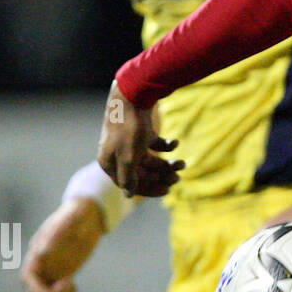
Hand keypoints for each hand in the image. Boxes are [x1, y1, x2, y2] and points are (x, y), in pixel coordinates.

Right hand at [21, 196, 104, 291]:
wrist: (88, 214)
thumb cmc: (77, 213)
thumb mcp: (70, 218)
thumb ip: (58, 231)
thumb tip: (42, 252)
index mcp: (39, 250)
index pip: (28, 276)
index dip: (36, 287)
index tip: (54, 287)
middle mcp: (43, 263)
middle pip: (35, 289)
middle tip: (68, 285)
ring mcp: (53, 269)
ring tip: (72, 288)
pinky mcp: (65, 272)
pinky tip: (75, 288)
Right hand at [97, 81, 183, 196]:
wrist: (133, 95)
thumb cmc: (129, 128)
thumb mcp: (129, 157)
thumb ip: (128, 177)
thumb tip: (128, 195)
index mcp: (110, 163)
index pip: (129, 184)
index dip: (148, 189)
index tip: (167, 191)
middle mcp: (118, 154)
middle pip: (142, 173)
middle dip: (160, 176)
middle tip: (177, 178)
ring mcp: (130, 142)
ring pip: (151, 160)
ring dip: (167, 164)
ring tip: (182, 163)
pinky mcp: (141, 131)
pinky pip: (156, 144)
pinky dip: (167, 146)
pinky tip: (175, 143)